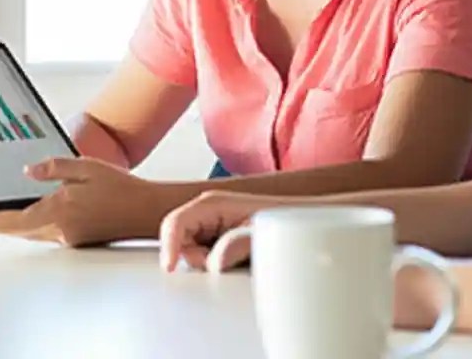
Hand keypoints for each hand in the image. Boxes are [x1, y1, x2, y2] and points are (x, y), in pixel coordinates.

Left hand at [0, 157, 166, 246]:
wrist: (145, 211)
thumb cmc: (121, 188)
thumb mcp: (86, 167)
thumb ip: (54, 168)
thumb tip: (29, 171)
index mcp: (61, 209)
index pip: (17, 219)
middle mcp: (62, 229)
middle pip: (21, 230)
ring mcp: (70, 237)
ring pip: (34, 234)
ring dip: (16, 227)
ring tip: (0, 218)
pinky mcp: (78, 240)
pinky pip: (48, 235)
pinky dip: (35, 227)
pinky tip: (32, 217)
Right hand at [158, 190, 290, 272]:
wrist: (302, 222)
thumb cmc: (284, 220)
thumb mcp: (261, 233)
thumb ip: (237, 244)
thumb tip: (215, 262)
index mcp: (212, 203)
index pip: (175, 223)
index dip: (169, 246)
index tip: (170, 267)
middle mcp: (206, 213)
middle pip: (180, 244)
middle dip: (199, 260)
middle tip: (230, 264)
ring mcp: (209, 226)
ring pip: (190, 254)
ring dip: (208, 265)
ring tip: (238, 260)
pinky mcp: (214, 239)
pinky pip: (202, 258)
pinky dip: (214, 266)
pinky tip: (235, 262)